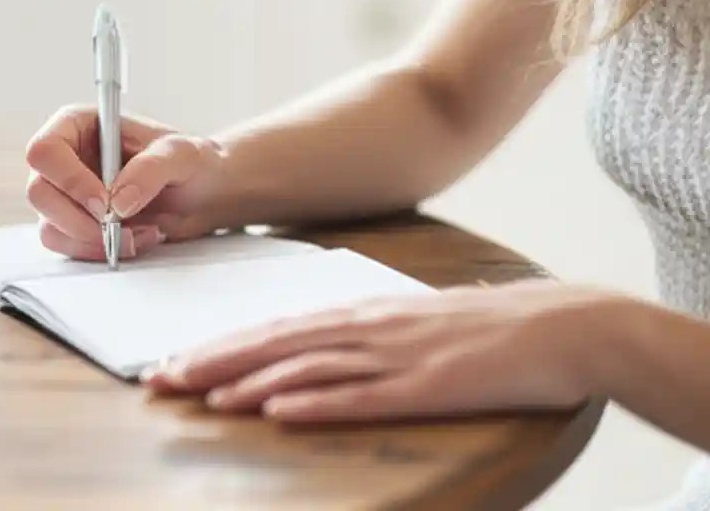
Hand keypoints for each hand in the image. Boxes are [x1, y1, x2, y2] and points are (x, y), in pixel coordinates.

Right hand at [24, 105, 223, 259]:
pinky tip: (131, 241)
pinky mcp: (73, 224)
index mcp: (78, 125)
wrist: (202, 195)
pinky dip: (96, 250)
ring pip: (49, 224)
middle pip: (38, 192)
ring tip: (137, 234)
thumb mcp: (181, 155)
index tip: (105, 203)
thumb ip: (150, 170)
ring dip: (92, 239)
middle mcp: (64, 158)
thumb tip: (117, 201)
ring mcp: (65, 194)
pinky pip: (65, 245)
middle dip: (80, 219)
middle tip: (119, 225)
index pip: (45, 150)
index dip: (68, 179)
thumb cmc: (191, 162)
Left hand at [141, 280, 619, 422]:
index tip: (176, 356)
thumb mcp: (412, 321)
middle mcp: (367, 328)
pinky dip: (315, 403)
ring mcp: (396, 357)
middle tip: (161, 376)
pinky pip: (362, 396)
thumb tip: (315, 346)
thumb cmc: (486, 326)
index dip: (222, 344)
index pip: (275, 328)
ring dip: (248, 381)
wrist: (563, 324)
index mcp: (361, 312)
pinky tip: (278, 411)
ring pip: (306, 367)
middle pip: (275, 344)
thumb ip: (363, 332)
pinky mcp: (427, 387)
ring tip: (199, 393)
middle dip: (214, 360)